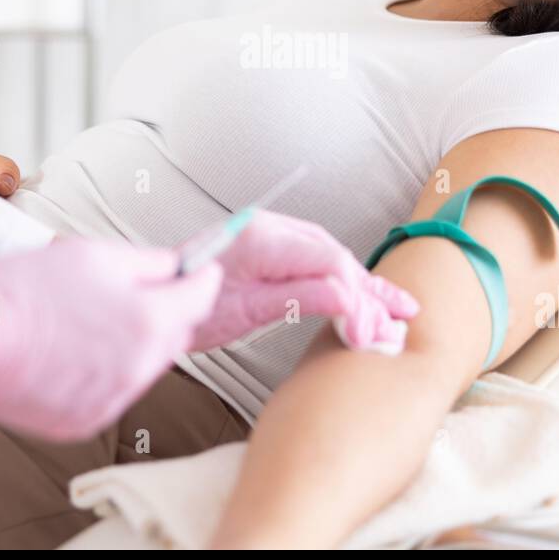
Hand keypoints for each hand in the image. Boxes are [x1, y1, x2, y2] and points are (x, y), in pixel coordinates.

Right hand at [0, 237, 223, 439]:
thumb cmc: (23, 291)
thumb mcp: (96, 255)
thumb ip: (150, 262)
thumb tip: (177, 267)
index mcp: (149, 321)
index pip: (201, 297)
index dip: (202, 277)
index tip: (200, 268)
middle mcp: (140, 367)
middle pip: (176, 334)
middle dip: (166, 310)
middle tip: (135, 288)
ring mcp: (114, 399)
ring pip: (146, 364)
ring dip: (135, 341)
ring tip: (91, 318)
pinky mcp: (86, 420)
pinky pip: (114, 389)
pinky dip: (106, 369)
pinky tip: (73, 348)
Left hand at [184, 209, 419, 351]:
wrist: (159, 296)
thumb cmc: (191, 306)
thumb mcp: (245, 311)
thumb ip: (298, 298)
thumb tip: (346, 299)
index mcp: (262, 240)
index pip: (328, 262)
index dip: (355, 297)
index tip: (367, 331)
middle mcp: (271, 228)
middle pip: (336, 256)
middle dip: (370, 290)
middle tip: (398, 320)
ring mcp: (273, 234)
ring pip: (332, 256)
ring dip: (365, 284)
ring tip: (399, 306)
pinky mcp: (274, 246)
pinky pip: (318, 258)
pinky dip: (345, 278)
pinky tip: (367, 290)